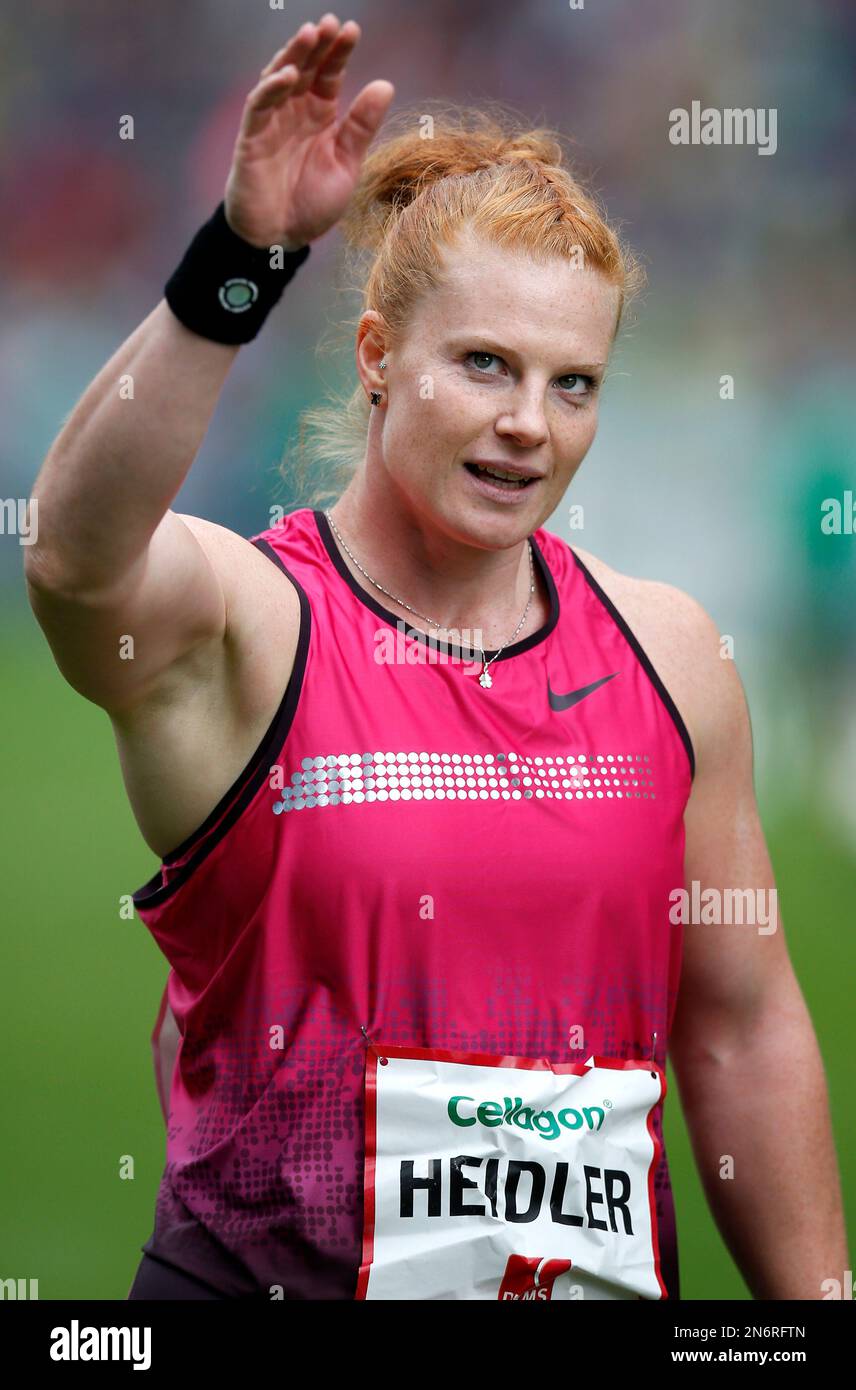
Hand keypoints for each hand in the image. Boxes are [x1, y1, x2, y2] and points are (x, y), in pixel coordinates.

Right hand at [223, 13, 394, 249]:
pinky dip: (271, 89)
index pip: (329, 75)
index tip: (352, 30)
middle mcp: (295, 112)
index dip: (339, 52)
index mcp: (320, 116)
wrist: (280, 239)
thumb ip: (361, 127)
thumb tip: (385, 84)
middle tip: (331, 23)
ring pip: (280, 77)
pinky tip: (288, 76)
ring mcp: (271, 122)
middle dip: (318, 45)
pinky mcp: (251, 138)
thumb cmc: (311, 205)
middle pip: (306, 68)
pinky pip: (259, 106)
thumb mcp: (346, 165)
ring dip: (294, 56)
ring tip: (310, 34)